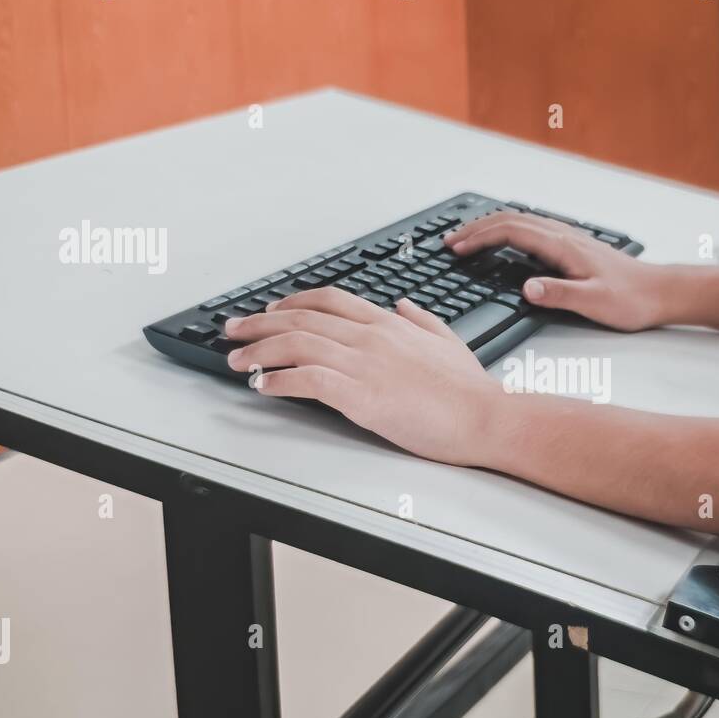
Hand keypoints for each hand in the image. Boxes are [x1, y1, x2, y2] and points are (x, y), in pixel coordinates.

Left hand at [223, 289, 505, 465]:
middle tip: (234, 330)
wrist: (485, 417)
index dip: (291, 302)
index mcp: (389, 323)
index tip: (270, 310)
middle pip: (300, 319)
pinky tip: (262, 386)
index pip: (328, 300)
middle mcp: (371, 336)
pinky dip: (277, 380)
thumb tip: (403, 305)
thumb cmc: (471, 390)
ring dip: (258, 351)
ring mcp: (365, 364)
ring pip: (296, 345)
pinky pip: (306, 380)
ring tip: (235, 361)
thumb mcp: (449, 341)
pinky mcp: (361, 395)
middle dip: (259, 323)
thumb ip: (422, 320)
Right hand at [445, 212, 667, 331]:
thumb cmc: (632, 299)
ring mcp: (569, 239)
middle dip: (477, 227)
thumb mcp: (595, 302)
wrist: (660, 291)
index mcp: (563, 247)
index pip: (512, 231)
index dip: (480, 237)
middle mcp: (565, 237)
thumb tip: (527, 287)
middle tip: (451, 240)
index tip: (457, 247)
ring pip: (522, 221)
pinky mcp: (574, 246)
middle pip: (512, 220)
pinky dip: (510, 230)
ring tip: (470, 237)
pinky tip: (507, 240)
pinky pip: (534, 229)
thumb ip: (560, 294)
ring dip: (492, 226)